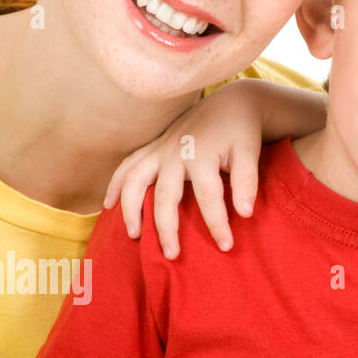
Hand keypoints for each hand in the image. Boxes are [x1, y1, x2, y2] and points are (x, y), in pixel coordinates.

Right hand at [103, 81, 266, 258]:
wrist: (230, 103)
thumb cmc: (241, 131)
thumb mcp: (250, 152)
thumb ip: (248, 181)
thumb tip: (246, 213)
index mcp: (200, 154)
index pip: (208, 197)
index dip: (217, 223)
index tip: (226, 245)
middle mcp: (174, 152)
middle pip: (164, 196)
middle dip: (166, 227)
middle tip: (172, 255)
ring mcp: (159, 149)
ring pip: (134, 180)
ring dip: (130, 208)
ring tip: (135, 235)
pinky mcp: (153, 147)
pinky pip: (127, 166)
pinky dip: (114, 184)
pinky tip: (108, 205)